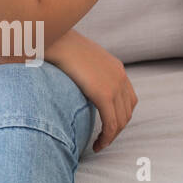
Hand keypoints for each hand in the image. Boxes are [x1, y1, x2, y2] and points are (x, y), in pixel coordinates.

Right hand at [46, 30, 136, 152]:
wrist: (54, 36)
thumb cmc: (57, 45)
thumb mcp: (76, 56)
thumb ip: (81, 69)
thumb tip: (69, 78)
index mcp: (115, 67)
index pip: (128, 99)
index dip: (119, 115)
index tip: (105, 125)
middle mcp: (120, 76)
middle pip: (127, 112)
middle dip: (116, 129)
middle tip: (101, 139)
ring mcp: (114, 85)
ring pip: (121, 121)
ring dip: (111, 137)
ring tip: (98, 145)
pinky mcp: (104, 94)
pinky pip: (111, 124)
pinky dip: (106, 138)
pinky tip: (97, 145)